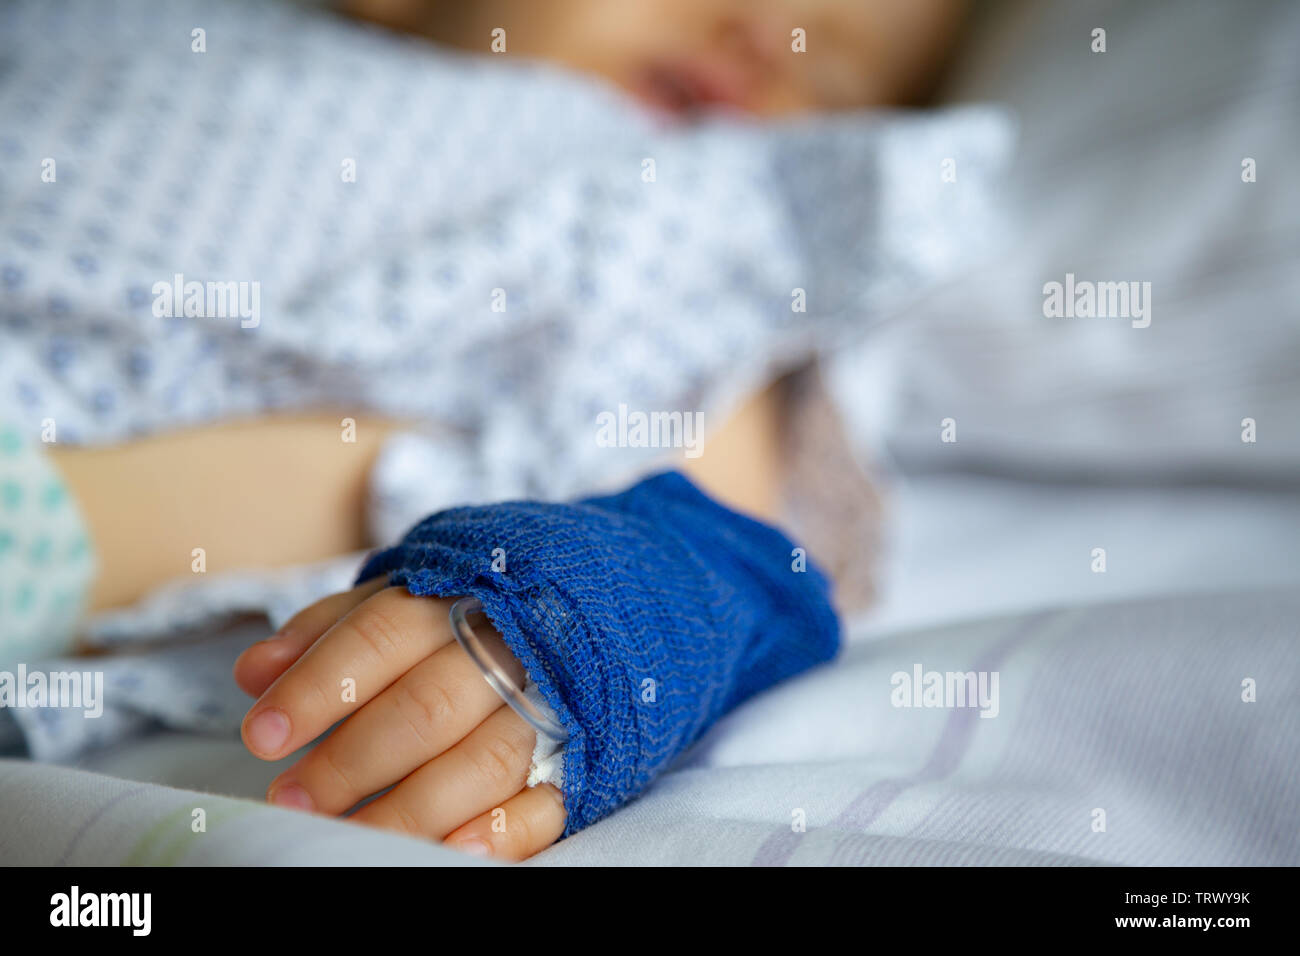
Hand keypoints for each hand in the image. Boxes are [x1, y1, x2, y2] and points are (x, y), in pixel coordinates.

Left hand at [233, 578, 566, 860]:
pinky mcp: (588, 754)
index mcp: (464, 596)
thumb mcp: (415, 590)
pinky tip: (452, 852)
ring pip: (482, 762)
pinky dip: (502, 831)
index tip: (262, 734)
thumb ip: (335, 628)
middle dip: (353, 759)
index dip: (320, 686)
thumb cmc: (488, 605)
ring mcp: (556, 704)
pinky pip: (550, 800)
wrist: (621, 594)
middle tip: (291, 797)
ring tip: (344, 838)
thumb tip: (253, 673)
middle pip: (428, 706)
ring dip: (409, 809)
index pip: (382, 636)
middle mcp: (512, 649)